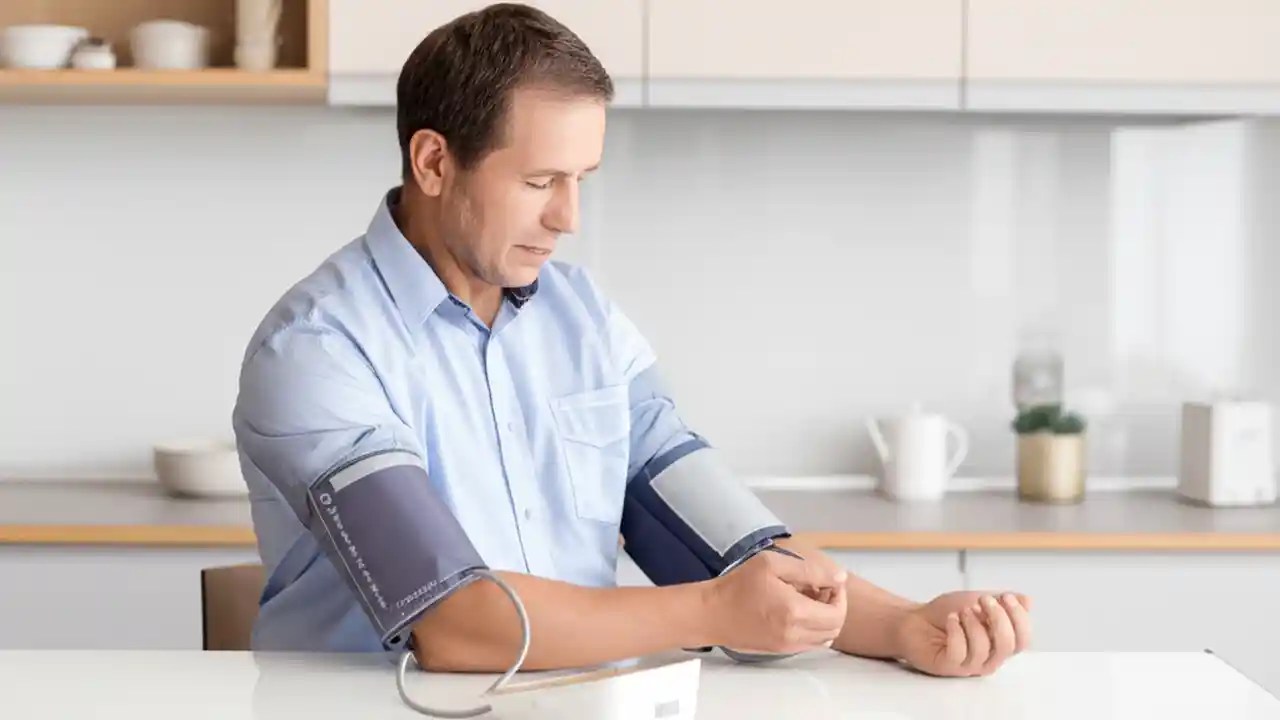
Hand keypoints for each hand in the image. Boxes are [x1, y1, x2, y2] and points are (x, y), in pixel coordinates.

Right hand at [703, 548, 848, 654]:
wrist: (711, 614)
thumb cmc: (738, 584)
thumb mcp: (772, 564)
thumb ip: (809, 570)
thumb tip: (840, 579)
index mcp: (795, 612)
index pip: (837, 613)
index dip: (839, 596)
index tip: (826, 582)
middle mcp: (795, 634)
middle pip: (834, 628)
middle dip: (834, 607)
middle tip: (819, 590)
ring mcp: (788, 646)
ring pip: (824, 639)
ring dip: (824, 620)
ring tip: (808, 601)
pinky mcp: (779, 651)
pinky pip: (809, 644)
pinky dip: (812, 630)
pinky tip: (796, 613)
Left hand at [893, 591, 1032, 677]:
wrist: (914, 619)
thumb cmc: (946, 613)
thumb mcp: (977, 601)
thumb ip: (1001, 602)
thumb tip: (1028, 600)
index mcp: (999, 644)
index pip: (1023, 639)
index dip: (1019, 618)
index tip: (1006, 597)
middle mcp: (988, 658)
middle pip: (1008, 645)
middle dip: (998, 618)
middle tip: (983, 600)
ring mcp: (969, 665)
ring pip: (983, 649)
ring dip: (973, 623)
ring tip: (962, 610)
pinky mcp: (948, 666)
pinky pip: (959, 652)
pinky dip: (956, 631)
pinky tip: (951, 619)